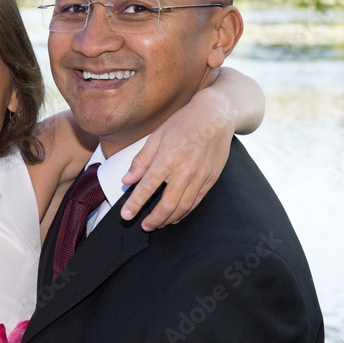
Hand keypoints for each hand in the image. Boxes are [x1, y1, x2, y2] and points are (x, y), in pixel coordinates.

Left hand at [119, 86, 234, 230]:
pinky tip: (176, 216)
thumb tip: (127, 179)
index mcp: (167, 159)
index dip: (135, 204)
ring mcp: (200, 177)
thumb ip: (141, 161)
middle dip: (154, 219)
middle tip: (145, 226)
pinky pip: (196, 202)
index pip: (147, 188)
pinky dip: (185, 212)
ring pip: (183, 207)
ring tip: (158, 224)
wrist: (216, 116)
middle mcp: (185, 171)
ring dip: (169, 219)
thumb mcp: (156, 137)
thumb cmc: (184, 123)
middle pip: (167, 204)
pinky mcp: (211, 179)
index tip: (126, 215)